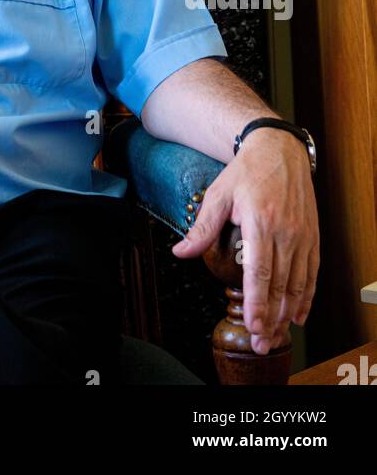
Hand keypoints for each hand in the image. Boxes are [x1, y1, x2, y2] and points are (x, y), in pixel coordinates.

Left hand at [169, 129, 318, 354]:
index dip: (257, 302)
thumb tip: (180, 252)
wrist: (279, 150)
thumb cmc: (247, 172)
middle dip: (270, 318)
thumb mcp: (219, 195)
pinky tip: (297, 315)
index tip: (253, 325)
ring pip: (298, 283)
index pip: (260, 271)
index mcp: (260, 221)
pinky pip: (312, 273)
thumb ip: (202, 228)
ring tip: (275, 335)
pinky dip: (306, 297)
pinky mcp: (312, 237)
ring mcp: (302, 235)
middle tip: (261, 342)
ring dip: (287, 313)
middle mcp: (286, 231)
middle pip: (280, 285)